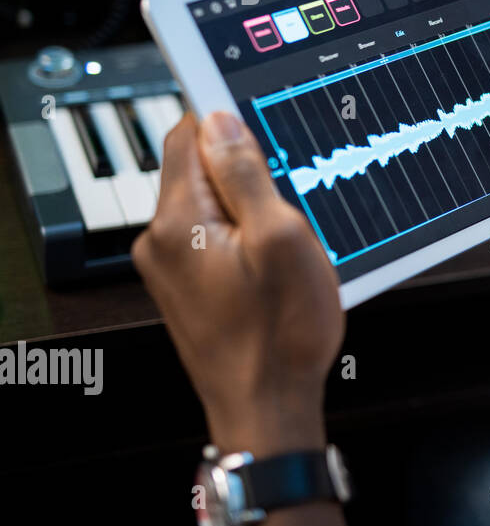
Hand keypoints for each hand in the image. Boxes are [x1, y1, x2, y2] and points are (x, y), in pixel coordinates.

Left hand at [132, 111, 342, 454]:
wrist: (267, 407)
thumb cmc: (280, 333)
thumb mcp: (280, 238)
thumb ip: (246, 175)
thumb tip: (221, 121)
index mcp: (178, 221)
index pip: (189, 133)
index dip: (230, 118)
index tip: (265, 123)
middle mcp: (161, 240)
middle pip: (199, 168)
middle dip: (247, 170)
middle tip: (292, 197)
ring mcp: (170, 266)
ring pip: (210, 203)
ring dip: (250, 206)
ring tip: (289, 239)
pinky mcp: (187, 287)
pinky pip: (213, 236)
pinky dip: (245, 235)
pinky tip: (276, 262)